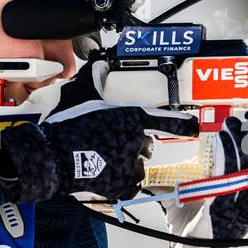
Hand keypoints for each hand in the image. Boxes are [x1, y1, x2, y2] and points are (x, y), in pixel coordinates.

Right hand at [0, 61, 197, 204]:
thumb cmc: (66, 125)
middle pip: (147, 145)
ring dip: (129, 164)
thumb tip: (98, 63)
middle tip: (113, 142)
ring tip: (108, 160)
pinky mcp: (120, 184)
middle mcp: (136, 141)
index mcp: (131, 118)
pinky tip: (108, 176)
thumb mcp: (79, 93)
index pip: (165, 121)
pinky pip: (130, 184)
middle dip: (135, 145)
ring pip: (139, 166)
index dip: (182, 124)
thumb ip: (93, 78)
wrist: (53, 156)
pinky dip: (122, 181)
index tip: (194, 126)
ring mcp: (129, 164)